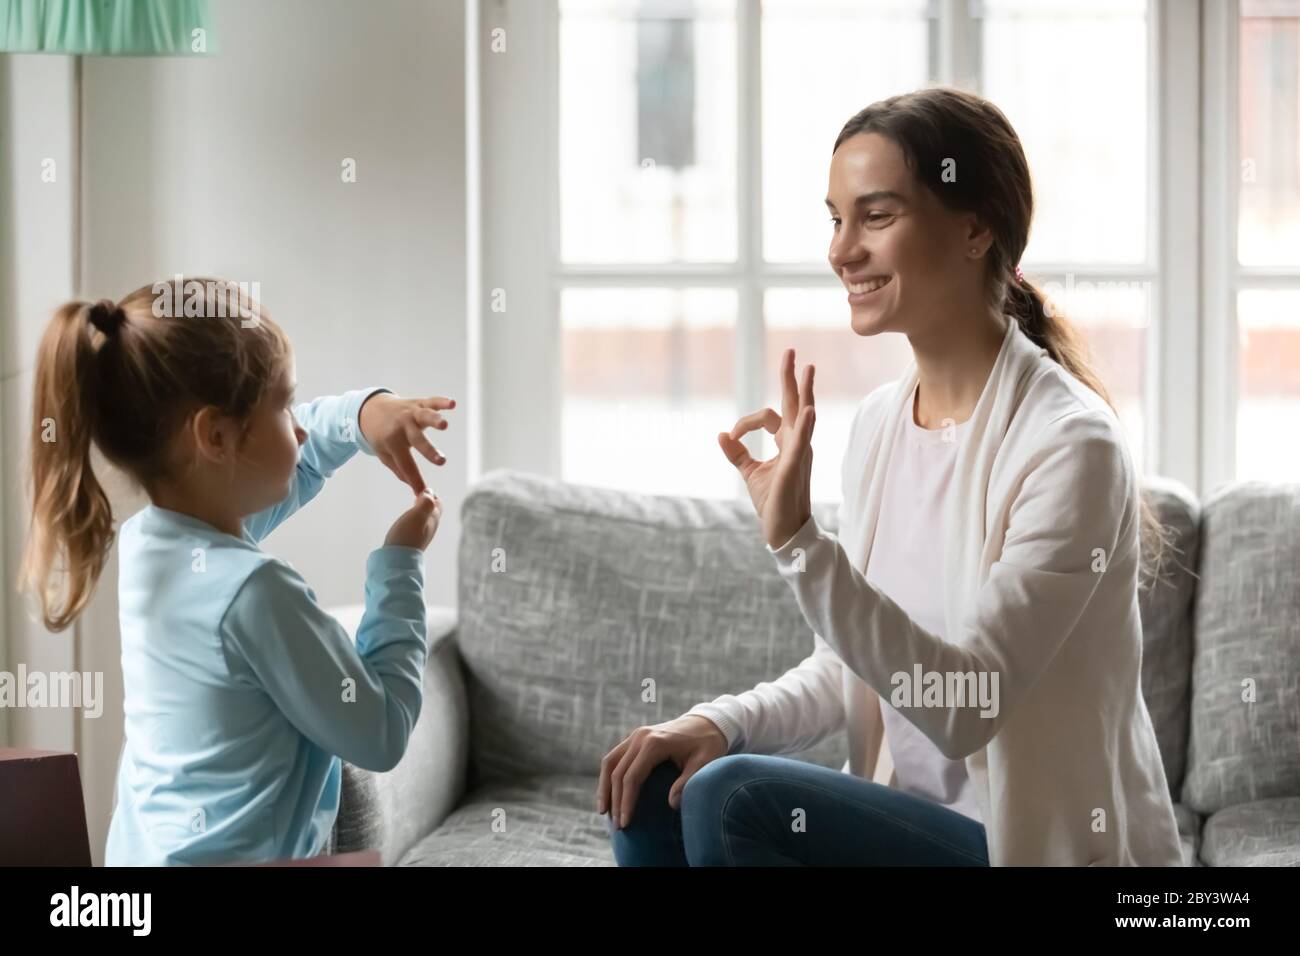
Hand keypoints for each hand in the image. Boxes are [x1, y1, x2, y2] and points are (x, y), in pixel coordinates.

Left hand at [359, 391, 456, 493]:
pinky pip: (432, 401)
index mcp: (392, 441)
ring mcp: (411, 413)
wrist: (371, 408)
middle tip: (441, 461)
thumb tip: (414, 487)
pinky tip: (452, 403)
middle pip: (417, 440)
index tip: (423, 493)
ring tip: (445, 425)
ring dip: (435, 420)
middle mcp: (402, 426)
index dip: (415, 479)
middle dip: (430, 451)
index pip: (406, 464)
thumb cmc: (381, 435)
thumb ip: (399, 468)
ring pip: (424, 417)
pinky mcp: (419, 403)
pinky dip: (442, 402)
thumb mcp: (384, 454)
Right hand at [384, 489, 441, 550]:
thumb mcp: (417, 516)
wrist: (397, 560)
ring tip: (412, 502)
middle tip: (415, 492)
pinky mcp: (413, 540)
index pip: (437, 502)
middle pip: (433, 510)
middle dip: (426, 500)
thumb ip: (425, 503)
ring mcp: (422, 534)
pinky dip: (415, 517)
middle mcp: (431, 527)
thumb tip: (429, 492)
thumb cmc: (407, 536)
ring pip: (425, 517)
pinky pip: (417, 524)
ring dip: (420, 508)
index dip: (430, 493)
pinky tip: (408, 518)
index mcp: (433, 519)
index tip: (419, 488)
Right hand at [596, 715, 728, 828]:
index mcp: (654, 743)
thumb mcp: (704, 763)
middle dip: (614, 801)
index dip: (626, 802)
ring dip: (604, 788)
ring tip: (603, 812)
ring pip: (610, 762)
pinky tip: (609, 794)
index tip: (625, 823)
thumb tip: (672, 805)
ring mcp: (636, 736)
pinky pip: (615, 757)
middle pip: (617, 772)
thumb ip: (687, 782)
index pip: (632, 777)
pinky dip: (609, 776)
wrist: (707, 722)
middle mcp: (640, 737)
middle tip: (617, 826)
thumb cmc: (708, 745)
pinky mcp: (635, 738)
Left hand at [718, 348, 814, 549]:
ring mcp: (799, 454)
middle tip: (790, 352)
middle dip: (791, 378)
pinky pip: (802, 443)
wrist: (782, 531)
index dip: (746, 423)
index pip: (769, 417)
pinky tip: (808, 410)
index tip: (731, 437)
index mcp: (787, 443)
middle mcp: (796, 444)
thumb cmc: (772, 502)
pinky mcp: (794, 467)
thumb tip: (721, 435)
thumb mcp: (750, 472)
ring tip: (808, 369)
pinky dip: (805, 426)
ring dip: (805, 392)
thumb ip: (737, 453)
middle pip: (795, 404)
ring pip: (803, 417)